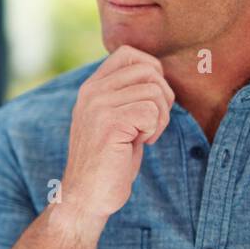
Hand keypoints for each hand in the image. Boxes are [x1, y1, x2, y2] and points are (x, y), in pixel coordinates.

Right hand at [60, 45, 173, 224]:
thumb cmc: (108, 160)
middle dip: (163, 96)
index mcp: (91, 87)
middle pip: (148, 69)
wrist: (86, 194)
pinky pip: (151, 112)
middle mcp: (91, 92)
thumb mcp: (113, 119)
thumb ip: (126, 94)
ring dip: (159, 117)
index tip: (149, 100)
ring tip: (143, 135)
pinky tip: (139, 144)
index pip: (128, 54)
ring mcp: (98, 106)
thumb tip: (157, 73)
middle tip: (151, 121)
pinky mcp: (109, 123)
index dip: (152, 71)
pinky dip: (153, 130)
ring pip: (154, 91)